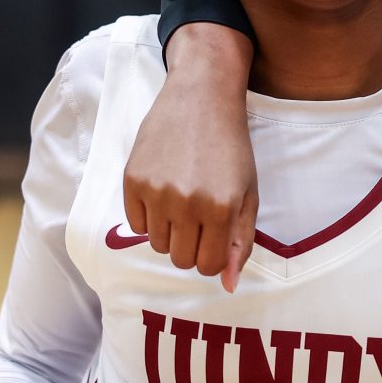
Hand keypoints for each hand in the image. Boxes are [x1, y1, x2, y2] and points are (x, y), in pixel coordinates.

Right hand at [123, 23, 257, 291]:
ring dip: (169, 231)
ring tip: (182, 198)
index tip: (214, 237)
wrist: (201, 97)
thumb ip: (241, 242)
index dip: (212, 256)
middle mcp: (188, 203)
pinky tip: (163, 188)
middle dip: (190, 246)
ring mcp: (157, 191)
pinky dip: (148, 216)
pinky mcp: (133, 179)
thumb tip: (228, 285)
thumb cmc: (230, 147)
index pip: (209, 266)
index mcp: (222, 209)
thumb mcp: (248, 194)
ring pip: (157, 244)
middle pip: (180, 260)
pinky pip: (136, 224)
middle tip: (198, 217)